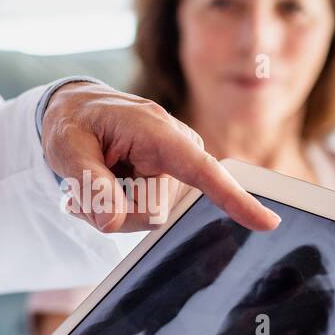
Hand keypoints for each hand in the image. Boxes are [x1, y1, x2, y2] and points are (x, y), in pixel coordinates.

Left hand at [40, 80, 279, 232]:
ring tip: (96, 178)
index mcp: (159, 132)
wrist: (78, 111)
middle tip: (87, 180)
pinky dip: (119, 208)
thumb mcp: (67, 146)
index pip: (203, 170)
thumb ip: (89, 183)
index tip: (267, 222)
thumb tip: (112, 222)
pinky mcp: (172, 184)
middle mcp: (179, 150)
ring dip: (113, 208)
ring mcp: (177, 170)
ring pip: (148, 219)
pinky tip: (108, 184)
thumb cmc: (74, 122)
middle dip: (115, 208)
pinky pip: (147, 216)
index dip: (234, 198)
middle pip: (155, 212)